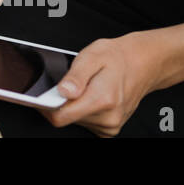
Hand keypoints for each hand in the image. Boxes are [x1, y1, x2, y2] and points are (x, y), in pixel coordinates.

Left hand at [44, 32, 164, 136]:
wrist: (142, 63)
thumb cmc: (116, 57)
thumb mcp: (91, 56)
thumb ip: (76, 76)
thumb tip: (63, 91)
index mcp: (101, 99)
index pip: (60, 116)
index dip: (45, 107)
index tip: (41, 96)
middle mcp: (108, 117)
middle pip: (67, 118)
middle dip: (63, 102)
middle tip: (71, 84)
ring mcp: (111, 125)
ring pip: (76, 121)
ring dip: (74, 106)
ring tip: (85, 87)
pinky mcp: (111, 128)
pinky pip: (87, 124)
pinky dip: (84, 112)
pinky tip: (91, 97)